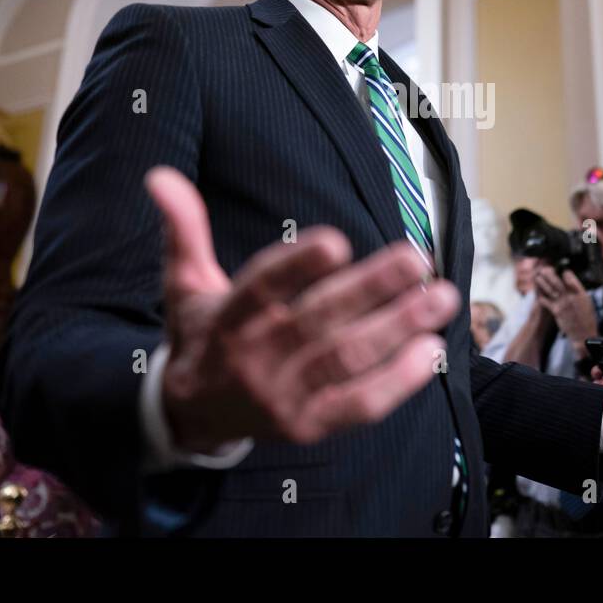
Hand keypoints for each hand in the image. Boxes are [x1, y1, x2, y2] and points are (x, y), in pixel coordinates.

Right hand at [146, 166, 459, 452]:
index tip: (335, 240)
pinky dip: (398, 382)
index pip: (261, 289)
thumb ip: (184, 229)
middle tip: (415, 259)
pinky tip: (430, 351)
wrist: (193, 416)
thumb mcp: (185, 282)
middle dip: (370, 289)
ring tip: (442, 298)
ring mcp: (285, 397)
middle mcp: (255, 359)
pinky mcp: (310, 426)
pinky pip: (359, 406)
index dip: (296, 267)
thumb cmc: (203, 334)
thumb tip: (161, 177)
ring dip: (398, 329)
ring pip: (346, 361)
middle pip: (317, 322)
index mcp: (226, 318)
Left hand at [533, 267, 596, 356]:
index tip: (562, 271)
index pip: (570, 277)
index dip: (565, 273)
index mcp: (580, 293)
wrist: (584, 334)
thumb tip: (572, 283)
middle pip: (557, 281)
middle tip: (544, 269)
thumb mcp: (587, 301)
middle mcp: (570, 296)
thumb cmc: (587, 319)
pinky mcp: (556, 311)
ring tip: (537, 277)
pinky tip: (538, 294)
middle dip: (549, 273)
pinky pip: (545, 301)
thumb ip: (578, 291)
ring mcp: (562, 303)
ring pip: (549, 289)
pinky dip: (541, 297)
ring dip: (542, 282)